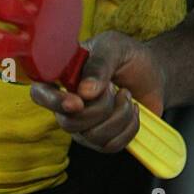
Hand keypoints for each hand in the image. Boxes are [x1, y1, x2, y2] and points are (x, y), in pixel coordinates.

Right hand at [31, 30, 165, 154]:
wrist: (153, 73)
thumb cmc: (128, 56)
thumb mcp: (114, 47)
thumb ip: (99, 65)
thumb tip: (84, 92)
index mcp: (63, 77)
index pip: (40, 93)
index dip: (52, 101)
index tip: (77, 102)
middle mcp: (68, 104)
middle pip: (68, 123)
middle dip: (100, 107)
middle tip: (114, 88)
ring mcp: (85, 125)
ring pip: (93, 136)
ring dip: (119, 116)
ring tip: (127, 96)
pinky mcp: (104, 140)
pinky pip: (111, 146)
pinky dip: (129, 128)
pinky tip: (133, 110)